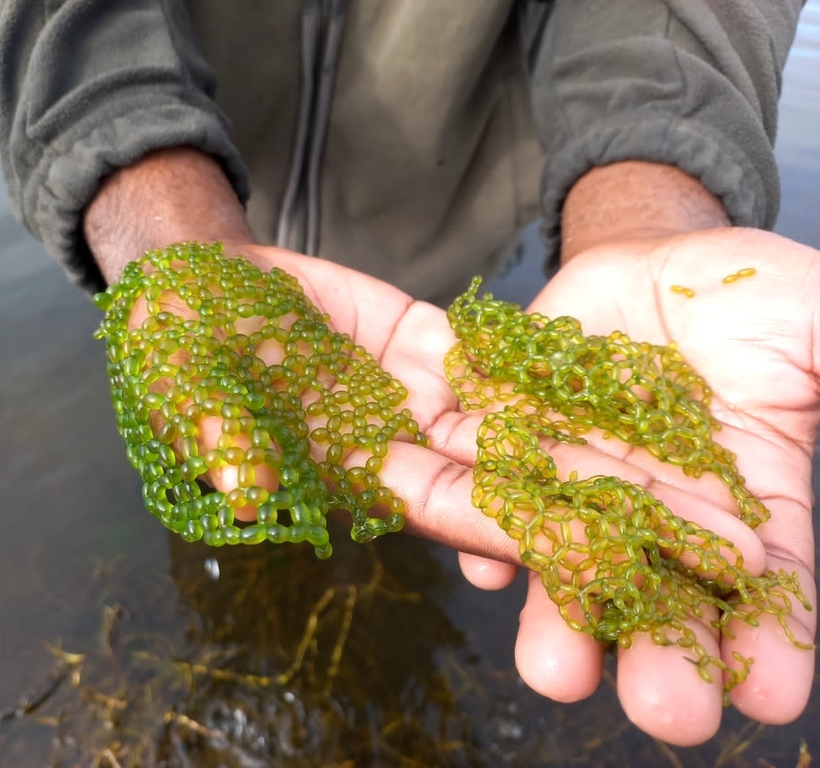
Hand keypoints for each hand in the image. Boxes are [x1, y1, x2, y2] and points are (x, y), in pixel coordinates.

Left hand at [477, 227, 816, 744]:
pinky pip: (495, 500)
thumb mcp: (809, 319)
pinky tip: (485, 576)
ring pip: (570, 561)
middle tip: (668, 714)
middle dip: (663, 654)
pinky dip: (484, 538)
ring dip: (560, 620)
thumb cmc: (744, 295)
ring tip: (557, 674)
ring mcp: (582, 482)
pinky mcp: (519, 447)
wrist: (647, 262)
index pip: (763, 581)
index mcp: (742, 500)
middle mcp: (656, 509)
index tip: (770, 696)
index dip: (770, 637)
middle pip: (660, 592)